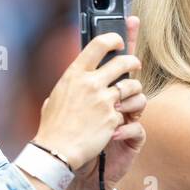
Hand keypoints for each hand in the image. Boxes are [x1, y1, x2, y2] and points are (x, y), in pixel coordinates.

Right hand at [35, 26, 140, 170]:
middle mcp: (91, 83)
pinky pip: (127, 111)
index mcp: (74, 74)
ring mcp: (104, 100)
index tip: (119, 41)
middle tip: (135, 65)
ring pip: (133, 86)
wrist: (56, 151)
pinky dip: (124, 116)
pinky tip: (115, 123)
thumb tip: (78, 77)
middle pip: (124, 62)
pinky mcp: (113, 118)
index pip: (99, 44)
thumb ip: (71, 84)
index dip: (114, 38)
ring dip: (135, 89)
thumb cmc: (53, 125)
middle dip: (133, 61)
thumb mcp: (55, 96)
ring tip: (131, 94)